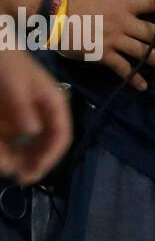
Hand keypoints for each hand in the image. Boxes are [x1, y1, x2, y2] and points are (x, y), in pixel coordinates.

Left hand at [0, 51, 71, 183]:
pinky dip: (7, 153)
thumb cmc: (7, 63)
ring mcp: (25, 118)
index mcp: (53, 103)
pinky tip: (2, 159)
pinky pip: (11, 142)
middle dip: (35, 162)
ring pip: (28, 147)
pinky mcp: (10, 122)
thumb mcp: (14, 83)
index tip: (36, 172)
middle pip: (47, 144)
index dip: (52, 155)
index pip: (62, 133)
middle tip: (21, 178)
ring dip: (19, 161)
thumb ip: (23, 107)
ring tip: (6, 168)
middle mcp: (42, 114)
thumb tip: (33, 132)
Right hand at [55, 0, 154, 91]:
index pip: (154, 2)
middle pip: (154, 33)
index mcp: (123, 3)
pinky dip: (133, 77)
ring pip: (143, 52)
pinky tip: (143, 85)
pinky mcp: (101, 54)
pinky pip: (121, 68)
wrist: (53, 13)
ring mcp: (113, 40)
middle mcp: (123, 23)